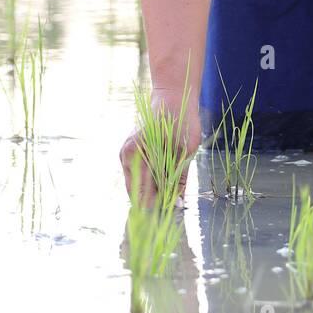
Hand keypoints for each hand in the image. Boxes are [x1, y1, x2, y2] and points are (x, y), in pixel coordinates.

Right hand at [119, 88, 201, 205]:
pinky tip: (166, 182)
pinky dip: (151, 181)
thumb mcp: (186, 150)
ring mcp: (127, 154)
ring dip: (152, 192)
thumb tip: (179, 203)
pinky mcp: (132, 152)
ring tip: (171, 197)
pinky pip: (140, 174)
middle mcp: (126, 156)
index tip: (170, 215)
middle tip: (173, 208)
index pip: (140, 194)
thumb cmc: (180, 119)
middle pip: (136, 192)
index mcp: (135, 154)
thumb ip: (179, 178)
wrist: (173, 97)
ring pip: (137, 184)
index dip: (155, 207)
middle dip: (153, 202)